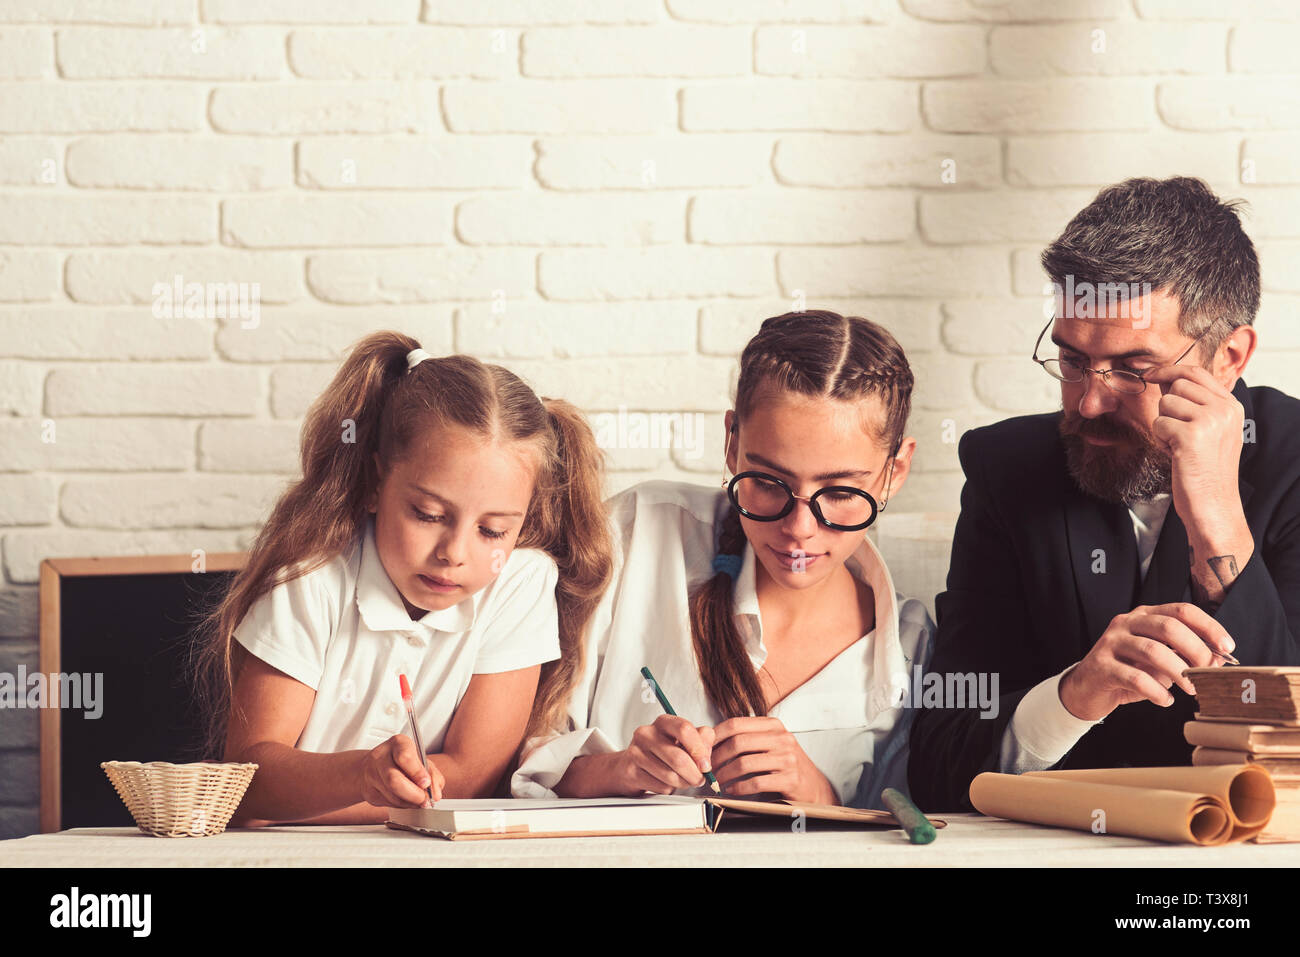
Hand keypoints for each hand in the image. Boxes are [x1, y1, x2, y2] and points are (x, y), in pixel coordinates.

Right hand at [359, 734, 443, 808]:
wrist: (374, 765)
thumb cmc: (402, 760)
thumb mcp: (421, 759)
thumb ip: (432, 773)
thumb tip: (435, 794)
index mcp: (397, 743)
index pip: (405, 757)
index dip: (417, 773)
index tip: (427, 783)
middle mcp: (381, 757)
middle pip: (394, 780)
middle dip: (414, 794)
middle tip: (425, 799)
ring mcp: (372, 775)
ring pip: (392, 795)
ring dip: (410, 802)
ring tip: (420, 801)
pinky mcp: (369, 791)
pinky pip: (388, 803)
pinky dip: (402, 805)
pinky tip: (408, 800)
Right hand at [610, 715, 715, 794]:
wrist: (630, 765)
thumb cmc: (662, 752)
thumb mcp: (683, 741)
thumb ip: (701, 740)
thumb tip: (707, 755)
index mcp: (663, 722)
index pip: (685, 729)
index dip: (699, 750)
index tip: (706, 765)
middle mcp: (647, 733)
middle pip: (679, 758)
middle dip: (694, 774)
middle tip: (698, 779)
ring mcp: (636, 751)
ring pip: (670, 776)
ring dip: (683, 783)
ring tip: (682, 781)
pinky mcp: (630, 771)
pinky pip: (660, 786)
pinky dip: (668, 789)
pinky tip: (665, 783)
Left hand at [709, 716, 835, 803]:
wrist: (813, 787)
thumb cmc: (784, 765)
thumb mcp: (769, 744)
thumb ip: (746, 739)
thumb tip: (709, 740)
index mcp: (773, 725)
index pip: (735, 724)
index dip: (714, 737)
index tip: (703, 749)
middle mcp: (782, 738)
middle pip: (737, 743)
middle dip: (717, 758)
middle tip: (707, 769)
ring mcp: (787, 758)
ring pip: (744, 763)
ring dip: (725, 775)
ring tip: (717, 782)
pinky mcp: (790, 779)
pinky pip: (755, 782)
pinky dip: (738, 788)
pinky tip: (732, 791)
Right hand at [1059, 602, 1235, 721]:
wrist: (1086, 689)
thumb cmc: (1128, 672)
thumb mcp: (1159, 662)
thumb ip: (1184, 656)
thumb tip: (1218, 660)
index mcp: (1144, 616)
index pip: (1181, 610)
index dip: (1209, 627)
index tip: (1228, 647)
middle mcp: (1125, 623)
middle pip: (1168, 627)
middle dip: (1196, 651)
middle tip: (1208, 672)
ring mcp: (1110, 642)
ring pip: (1153, 651)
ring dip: (1179, 673)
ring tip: (1191, 690)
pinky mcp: (1101, 665)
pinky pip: (1135, 678)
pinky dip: (1157, 692)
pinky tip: (1165, 700)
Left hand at [1143, 364, 1244, 529]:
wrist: (1213, 504)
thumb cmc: (1204, 470)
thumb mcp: (1208, 431)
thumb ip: (1193, 404)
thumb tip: (1166, 379)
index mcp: (1231, 406)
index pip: (1197, 373)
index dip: (1169, 370)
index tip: (1150, 374)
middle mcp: (1225, 409)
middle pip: (1178, 385)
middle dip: (1167, 408)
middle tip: (1176, 434)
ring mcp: (1211, 420)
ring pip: (1165, 403)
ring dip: (1164, 426)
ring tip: (1179, 447)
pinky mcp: (1192, 435)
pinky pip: (1158, 423)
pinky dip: (1160, 441)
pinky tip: (1176, 456)